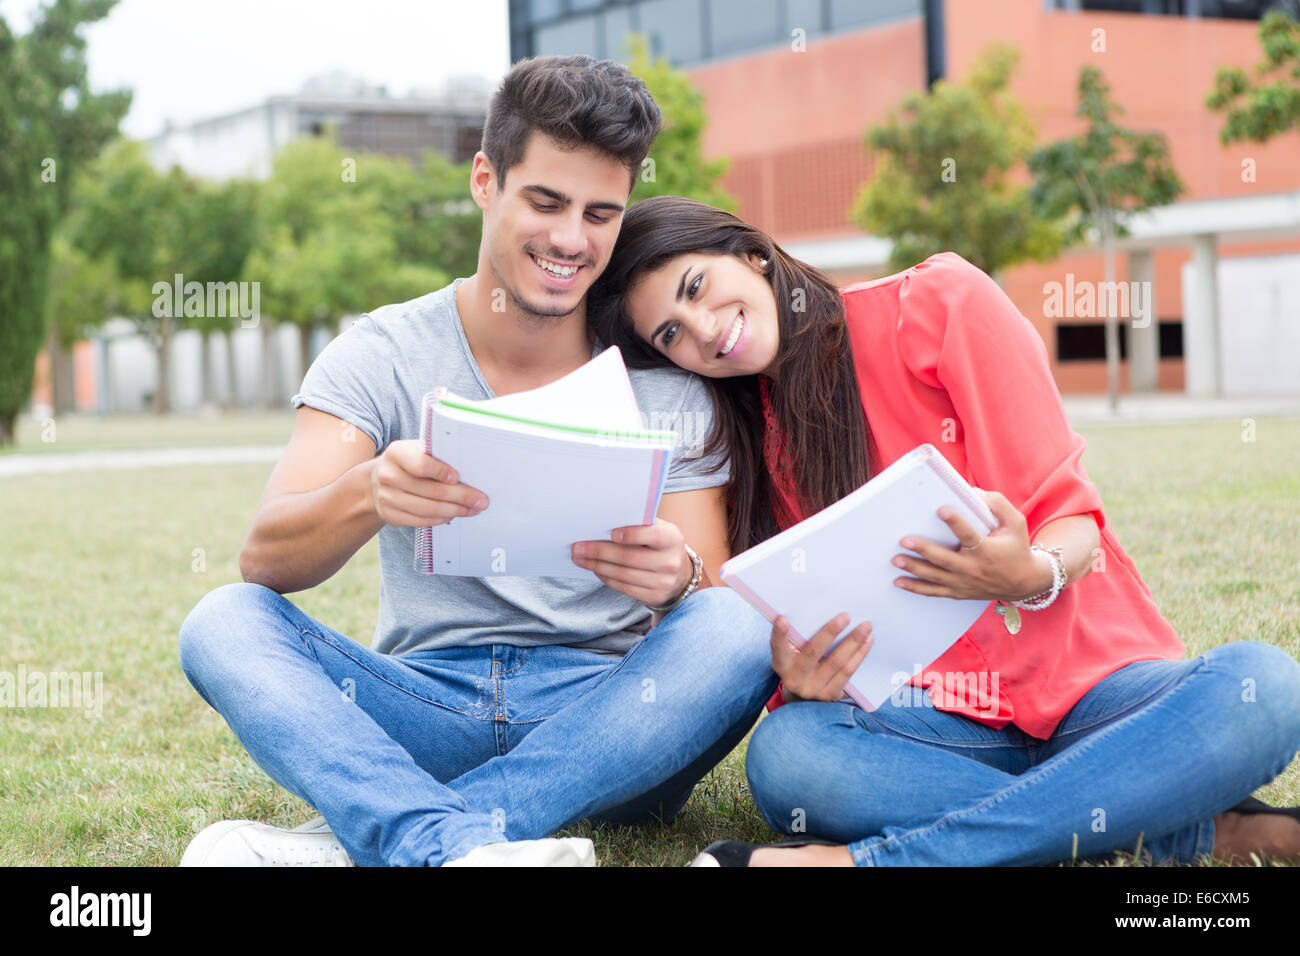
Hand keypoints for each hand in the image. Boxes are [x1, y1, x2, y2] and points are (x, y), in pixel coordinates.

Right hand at [366, 439, 487, 527]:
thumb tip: (470, 468)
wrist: (378, 479)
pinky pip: (420, 521)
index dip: (441, 472)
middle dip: (461, 496)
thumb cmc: (408, 462)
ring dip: (455, 510)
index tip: (458, 477)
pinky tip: (453, 515)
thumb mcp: (417, 450)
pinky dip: (441, 519)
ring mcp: (387, 497)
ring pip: (428, 508)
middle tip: (481, 500)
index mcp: (397, 453)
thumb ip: (436, 455)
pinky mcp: (390, 515)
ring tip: (472, 509)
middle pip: (431, 490)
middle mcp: (388, 475)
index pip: (421, 465)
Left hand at [571, 518, 691, 606]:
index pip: (653, 535)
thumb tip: (603, 522)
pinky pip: (624, 588)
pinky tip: (595, 569)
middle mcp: (670, 561)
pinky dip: (606, 578)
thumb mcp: (658, 530)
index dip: (632, 534)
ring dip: (597, 565)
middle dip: (599, 552)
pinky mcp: (654, 596)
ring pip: (623, 574)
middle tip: (578, 547)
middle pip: (629, 557)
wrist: (680, 574)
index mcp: (672, 538)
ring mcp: (663, 582)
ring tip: (580, 558)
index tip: (611, 533)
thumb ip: (639, 524)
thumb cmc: (659, 545)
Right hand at [771, 614, 872, 702]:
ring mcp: (813, 690)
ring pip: (836, 663)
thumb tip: (820, 612)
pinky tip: (867, 642)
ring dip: (853, 643)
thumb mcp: (792, 655)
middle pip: (813, 653)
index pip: (778, 648)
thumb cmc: (800, 665)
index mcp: (782, 664)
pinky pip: (847, 674)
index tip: (782, 619)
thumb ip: (799, 638)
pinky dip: (859, 656)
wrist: (804, 700)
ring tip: (865, 627)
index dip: (779, 634)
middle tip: (845, 616)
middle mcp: (795, 679)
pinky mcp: (831, 696)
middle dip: (829, 633)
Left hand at [890, 488, 1049, 602]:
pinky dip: (916, 588)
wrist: (1024, 582)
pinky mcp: (958, 592)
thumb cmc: (1017, 549)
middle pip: (944, 559)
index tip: (941, 509)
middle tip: (904, 541)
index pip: (969, 535)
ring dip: (914, 569)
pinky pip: (934, 592)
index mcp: (986, 550)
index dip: (955, 522)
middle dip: (924, 550)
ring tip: (896, 560)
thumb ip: (998, 505)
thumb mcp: (1016, 524)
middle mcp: (973, 568)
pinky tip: (899, 582)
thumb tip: (974, 493)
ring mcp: (964, 583)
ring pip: (935, 577)